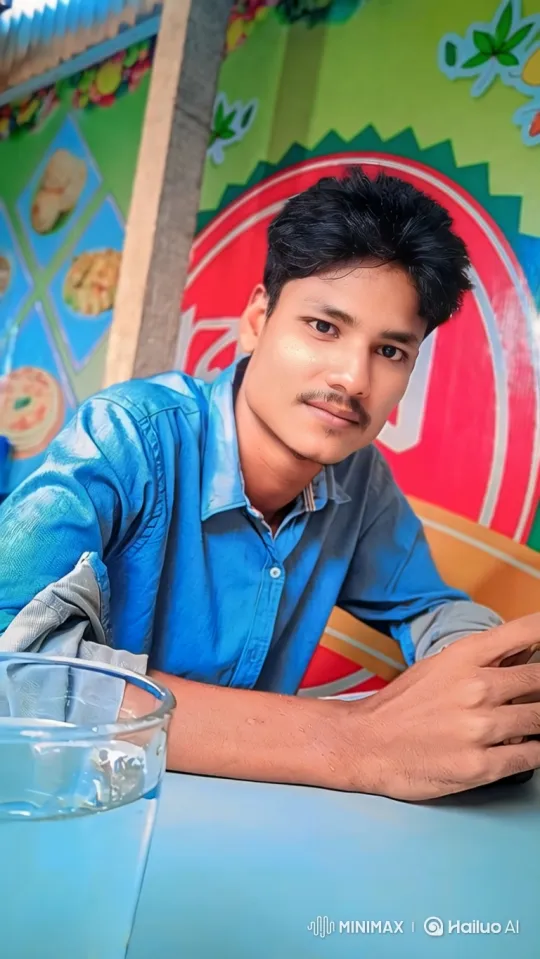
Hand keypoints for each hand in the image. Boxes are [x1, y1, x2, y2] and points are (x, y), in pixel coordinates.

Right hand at [353, 614, 539, 799]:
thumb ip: (486, 660)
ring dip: (538, 720)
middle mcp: (477, 687)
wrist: (366, 743)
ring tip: (524, 720)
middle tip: (532, 693)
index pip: (526, 633)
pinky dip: (536, 749)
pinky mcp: (483, 766)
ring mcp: (481, 728)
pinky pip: (533, 755)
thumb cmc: (403, 705)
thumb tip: (531, 654)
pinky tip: (526, 744)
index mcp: (465, 656)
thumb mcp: (440, 666)